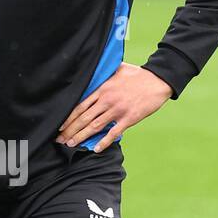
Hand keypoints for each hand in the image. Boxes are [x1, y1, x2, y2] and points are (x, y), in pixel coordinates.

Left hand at [56, 64, 172, 151]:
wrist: (158, 80)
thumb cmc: (138, 75)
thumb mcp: (118, 69)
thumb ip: (104, 73)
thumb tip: (94, 68)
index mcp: (103, 89)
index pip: (80, 105)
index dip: (69, 117)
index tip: (60, 126)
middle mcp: (107, 100)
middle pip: (84, 118)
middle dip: (70, 130)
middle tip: (60, 140)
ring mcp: (118, 110)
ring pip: (95, 126)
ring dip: (81, 136)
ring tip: (71, 144)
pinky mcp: (129, 118)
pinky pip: (114, 132)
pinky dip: (104, 142)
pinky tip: (96, 149)